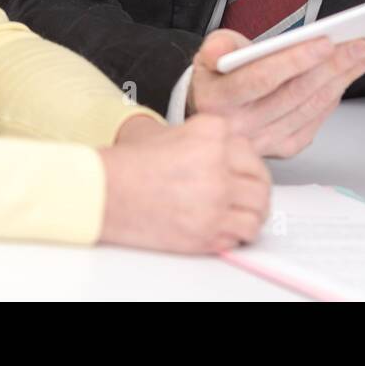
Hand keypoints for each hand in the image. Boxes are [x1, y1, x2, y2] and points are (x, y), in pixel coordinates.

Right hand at [98, 114, 270, 253]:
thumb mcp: (171, 133)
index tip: (242, 173)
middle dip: (256, 189)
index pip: (249, 150)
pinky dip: (241, 232)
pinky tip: (228, 228)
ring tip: (240, 214)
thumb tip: (232, 158)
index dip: (245, 165)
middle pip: (260, 179)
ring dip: (253, 213)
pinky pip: (244, 232)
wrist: (104, 192)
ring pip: (259, 208)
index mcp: (211, 133)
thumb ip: (206, 141)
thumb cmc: (130, 165)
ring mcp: (216, 197)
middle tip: (248, 196)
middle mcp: (219, 163)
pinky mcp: (209, 229)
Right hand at [186, 29, 364, 157]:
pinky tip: (344, 79)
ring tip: (363, 55)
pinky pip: (314, 123)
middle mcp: (240, 126)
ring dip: (342, 79)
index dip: (295, 61)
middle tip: (360, 45)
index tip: (324, 42)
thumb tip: (221, 50)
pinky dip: (333, 99)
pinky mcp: (281, 148)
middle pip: (294, 94)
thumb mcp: (209, 54)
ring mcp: (263, 141)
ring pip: (309, 108)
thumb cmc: (218, 79)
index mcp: (219, 99)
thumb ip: (217, 46)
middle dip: (333, 66)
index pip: (261, 79)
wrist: (215, 112)